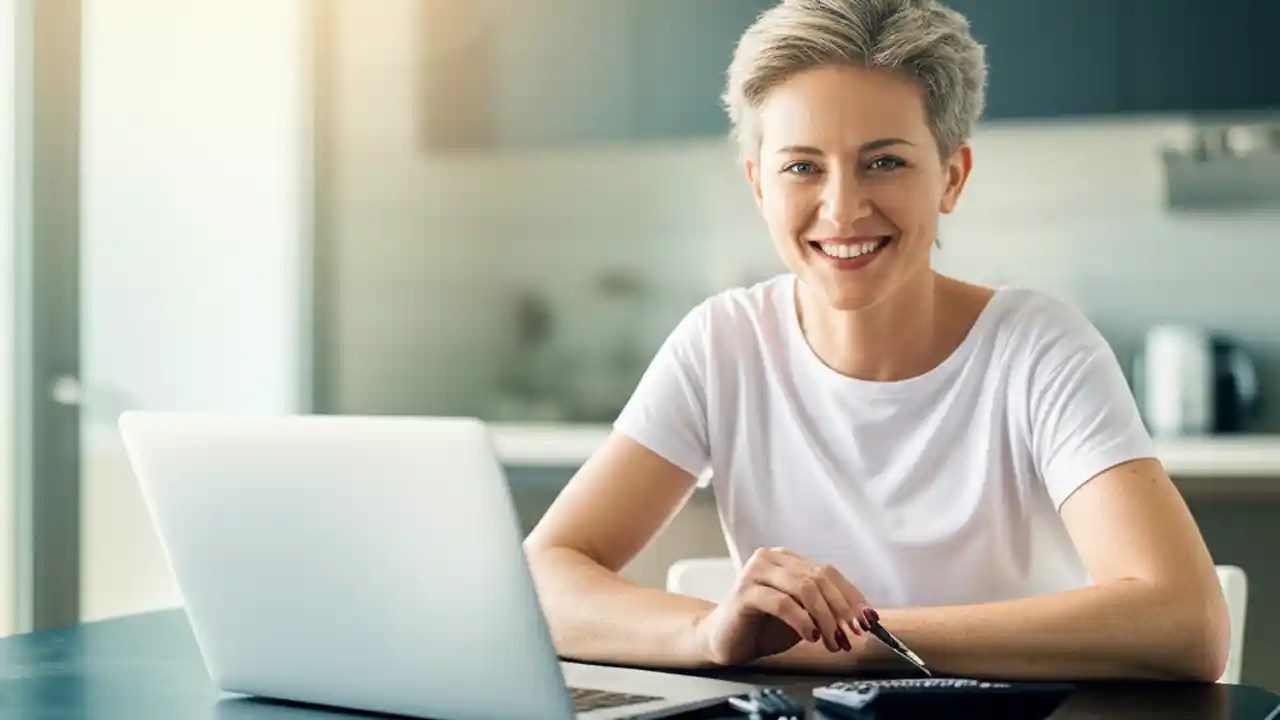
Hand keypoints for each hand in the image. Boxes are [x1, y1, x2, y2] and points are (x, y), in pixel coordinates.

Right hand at [693, 547, 877, 665]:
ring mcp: (755, 572)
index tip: (867, 621)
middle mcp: (771, 559)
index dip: (851, 596)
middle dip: (841, 610)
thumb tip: (862, 618)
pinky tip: (809, 636)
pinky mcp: (744, 592)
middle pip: (819, 578)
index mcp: (787, 559)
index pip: (828, 572)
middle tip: (852, 635)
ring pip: (804, 588)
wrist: (724, 641)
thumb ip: (825, 609)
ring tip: (832, 641)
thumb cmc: (763, 627)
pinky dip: (802, 621)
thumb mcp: (802, 616)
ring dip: (825, 618)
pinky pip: (782, 603)